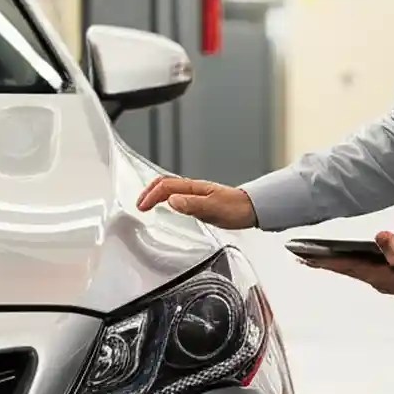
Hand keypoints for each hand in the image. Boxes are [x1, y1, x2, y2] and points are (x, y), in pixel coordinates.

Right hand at [136, 176, 257, 229]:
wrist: (253, 209)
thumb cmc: (237, 208)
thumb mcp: (213, 208)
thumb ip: (192, 205)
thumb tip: (171, 201)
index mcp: (194, 188)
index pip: (165, 186)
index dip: (150, 195)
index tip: (142, 207)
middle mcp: (194, 188)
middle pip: (165, 184)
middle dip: (149, 192)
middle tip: (139, 205)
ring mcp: (197, 194)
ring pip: (171, 189)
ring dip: (156, 195)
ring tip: (147, 205)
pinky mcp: (201, 201)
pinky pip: (179, 197)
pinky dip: (167, 200)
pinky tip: (169, 209)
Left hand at [303, 231, 393, 312]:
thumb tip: (379, 237)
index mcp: (384, 278)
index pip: (347, 266)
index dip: (325, 260)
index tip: (304, 256)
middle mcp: (382, 279)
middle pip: (346, 268)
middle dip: (323, 261)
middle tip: (299, 254)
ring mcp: (389, 276)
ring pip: (355, 267)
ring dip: (335, 261)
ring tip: (316, 255)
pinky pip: (368, 264)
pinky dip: (353, 259)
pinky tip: (348, 255)